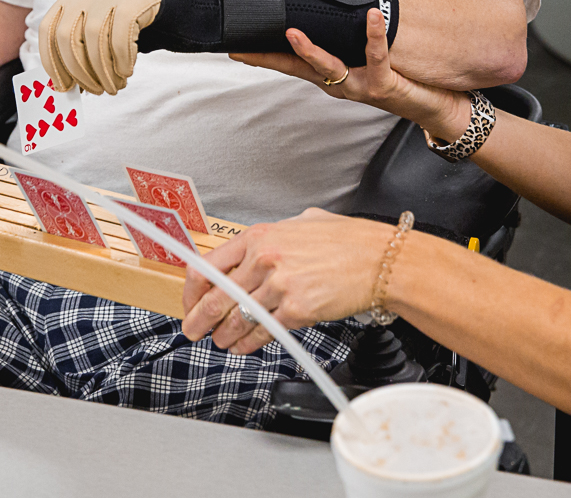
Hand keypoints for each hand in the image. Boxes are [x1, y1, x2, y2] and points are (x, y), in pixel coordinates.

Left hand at [40, 0, 161, 94]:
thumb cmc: (113, 15)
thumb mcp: (90, 22)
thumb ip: (77, 48)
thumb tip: (70, 86)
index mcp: (66, 1)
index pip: (48, 31)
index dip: (52, 62)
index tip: (64, 86)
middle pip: (68, 38)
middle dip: (80, 72)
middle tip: (95, 91)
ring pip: (95, 39)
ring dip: (104, 71)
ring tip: (114, 86)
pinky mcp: (130, 2)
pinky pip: (120, 37)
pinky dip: (122, 60)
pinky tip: (126, 71)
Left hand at [180, 208, 392, 354]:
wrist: (379, 259)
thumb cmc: (345, 241)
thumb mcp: (299, 224)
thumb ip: (270, 238)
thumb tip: (250, 252)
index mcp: (259, 236)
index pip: (208, 265)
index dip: (192, 290)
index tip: (191, 301)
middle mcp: (265, 259)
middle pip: (216, 297)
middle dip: (198, 319)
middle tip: (193, 330)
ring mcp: (280, 286)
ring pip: (237, 319)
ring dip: (224, 336)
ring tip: (220, 342)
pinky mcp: (297, 310)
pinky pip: (264, 332)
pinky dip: (249, 343)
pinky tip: (244, 347)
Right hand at [232, 10, 469, 139]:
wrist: (438, 107)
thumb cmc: (403, 80)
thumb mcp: (367, 58)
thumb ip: (348, 39)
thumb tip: (331, 10)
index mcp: (333, 77)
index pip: (290, 64)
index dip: (263, 56)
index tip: (236, 48)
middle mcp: (340, 84)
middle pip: (298, 69)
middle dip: (270, 57)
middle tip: (245, 45)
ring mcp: (360, 86)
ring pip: (328, 68)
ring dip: (310, 51)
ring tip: (293, 33)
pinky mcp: (384, 84)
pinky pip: (376, 56)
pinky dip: (374, 35)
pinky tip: (371, 15)